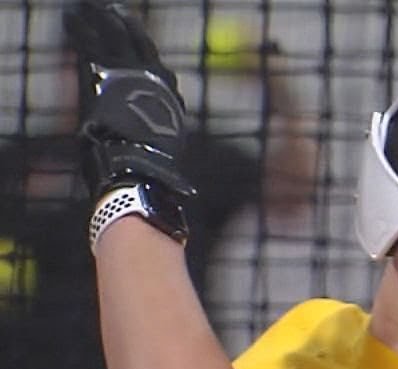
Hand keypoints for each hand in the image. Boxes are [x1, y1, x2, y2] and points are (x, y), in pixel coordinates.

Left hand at [62, 1, 195, 200]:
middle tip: (118, 13)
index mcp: (168, 97)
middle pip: (140, 44)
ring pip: (116, 37)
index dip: (147, 54)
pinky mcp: (102, 72)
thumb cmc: (149, 168)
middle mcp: (153, 79)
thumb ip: (158, 136)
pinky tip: (72, 18)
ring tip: (95, 9)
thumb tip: (174, 173)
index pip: (159, 70)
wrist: (134, 164)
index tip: (140, 42)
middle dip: (128, 27)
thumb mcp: (163, 149)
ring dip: (105, 21)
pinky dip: (80, 29)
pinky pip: (90, 43)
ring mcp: (128, 73)